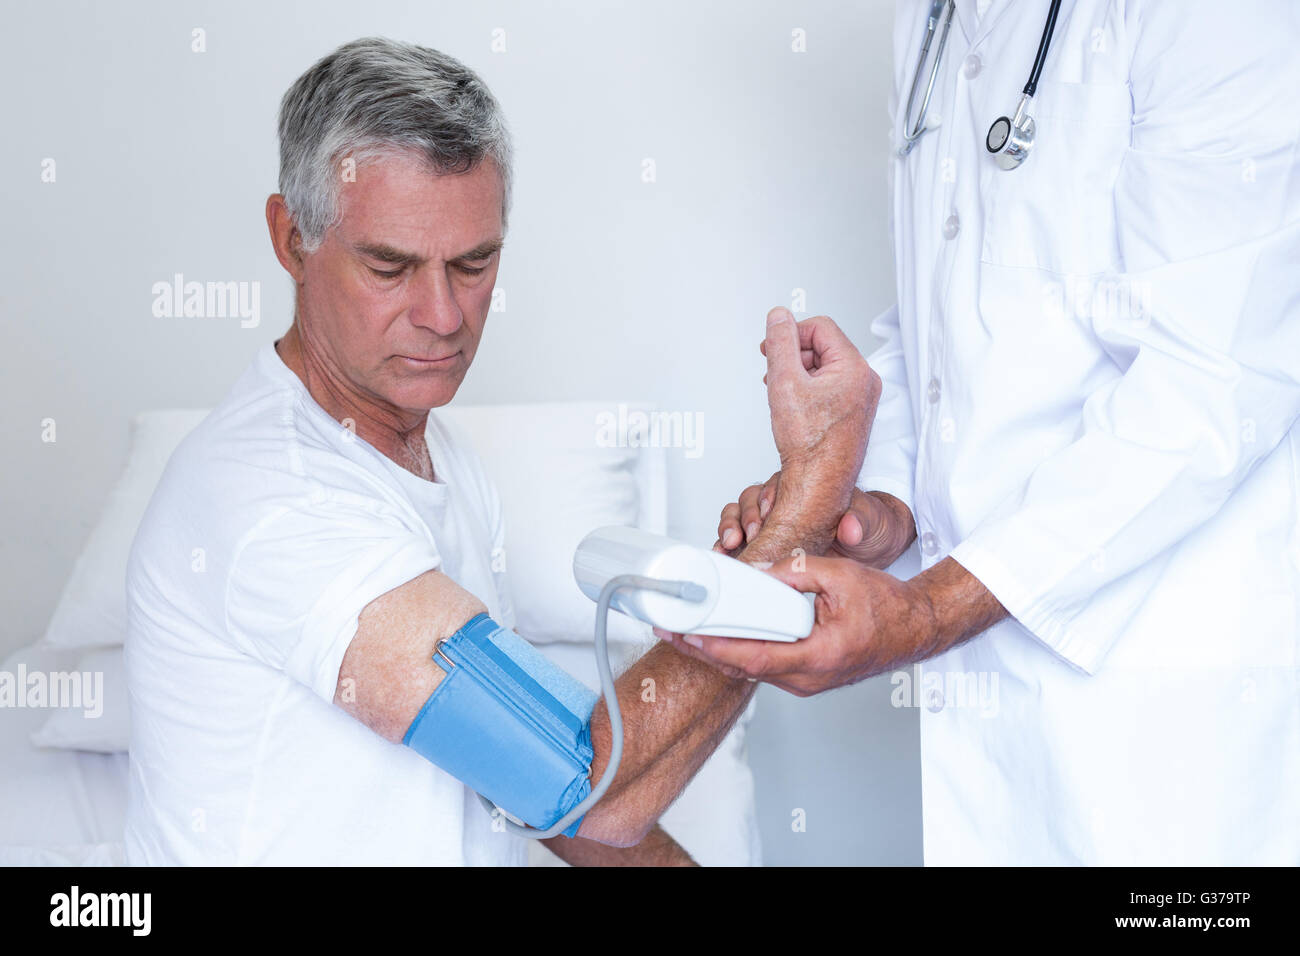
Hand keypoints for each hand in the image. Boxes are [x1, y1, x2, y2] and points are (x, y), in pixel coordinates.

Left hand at [657, 555, 936, 696]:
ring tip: (682, 629)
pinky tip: (716, 636)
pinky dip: (736, 651)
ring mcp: (806, 682)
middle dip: (700, 648)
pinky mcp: (804, 676)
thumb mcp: (840, 575)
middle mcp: (807, 679)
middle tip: (668, 627)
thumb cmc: (886, 605)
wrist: (915, 628)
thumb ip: (795, 572)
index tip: (686, 633)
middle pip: (742, 667)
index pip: (753, 656)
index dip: (715, 646)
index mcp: (817, 657)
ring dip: (715, 650)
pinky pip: (763, 665)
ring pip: (750, 669)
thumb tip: (754, 572)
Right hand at [715, 471, 915, 568]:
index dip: (767, 498)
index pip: (776, 484)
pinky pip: (739, 540)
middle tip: (748, 534)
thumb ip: (860, 521)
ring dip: (730, 528)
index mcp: (805, 489)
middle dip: (744, 516)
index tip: (767, 513)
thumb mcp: (872, 521)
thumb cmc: (869, 526)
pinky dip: (728, 546)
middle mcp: (784, 503)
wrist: (873, 545)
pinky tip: (726, 555)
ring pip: (738, 516)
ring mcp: (773, 523)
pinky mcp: (767, 544)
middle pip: (750, 499)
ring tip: (730, 545)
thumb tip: (851, 527)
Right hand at [760, 308, 879, 539]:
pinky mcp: (854, 413)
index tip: (770, 348)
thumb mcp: (784, 382)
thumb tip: (778, 316)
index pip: (820, 327)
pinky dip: (809, 389)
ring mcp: (862, 398)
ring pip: (826, 367)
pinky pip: (830, 387)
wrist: (819, 484)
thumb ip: (780, 342)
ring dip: (799, 371)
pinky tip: (794, 405)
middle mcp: (865, 381)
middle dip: (794, 354)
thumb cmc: (808, 445)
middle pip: (824, 345)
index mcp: (855, 368)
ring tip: (781, 390)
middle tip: (772, 370)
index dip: (790, 332)